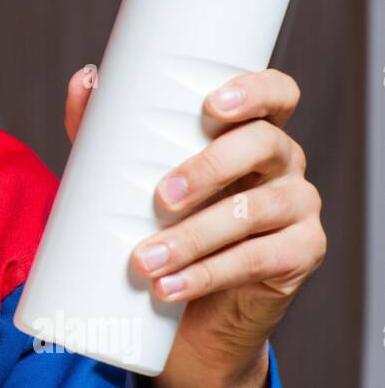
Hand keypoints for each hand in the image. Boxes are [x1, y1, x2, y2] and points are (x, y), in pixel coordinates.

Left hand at [64, 64, 325, 387]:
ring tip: (145, 259)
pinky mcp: (301, 254)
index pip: (277, 93)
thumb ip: (108, 129)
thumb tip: (85, 80)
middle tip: (162, 196)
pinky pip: (256, 260)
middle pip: (263, 145)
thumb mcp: (135, 174)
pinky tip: (170, 286)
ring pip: (253, 210)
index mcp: (254, 130)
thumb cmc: (170, 222)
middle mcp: (285, 162)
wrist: (197, 307)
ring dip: (194, 236)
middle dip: (209, 168)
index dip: (255, 91)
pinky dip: (206, 275)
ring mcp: (299, 207)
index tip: (211, 106)